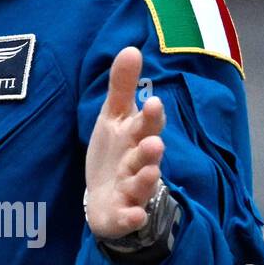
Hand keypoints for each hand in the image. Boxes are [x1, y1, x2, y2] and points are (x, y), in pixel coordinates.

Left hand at [84, 46, 166, 240]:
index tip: (154, 101)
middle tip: (154, 141)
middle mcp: (139, 163)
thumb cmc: (116, 152)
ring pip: (141, 184)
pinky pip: (130, 216)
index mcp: (136, 138)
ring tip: (149, 171)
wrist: (108, 199)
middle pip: (146, 155)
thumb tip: (131, 48)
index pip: (146, 125)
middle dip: (151, 149)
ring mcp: (133, 189)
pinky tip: (134, 216)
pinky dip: (132, 216)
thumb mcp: (115, 118)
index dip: (151, 116)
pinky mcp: (124, 213)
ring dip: (146, 179)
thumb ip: (123, 87)